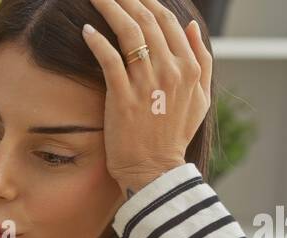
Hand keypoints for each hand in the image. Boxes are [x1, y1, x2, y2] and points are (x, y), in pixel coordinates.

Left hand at [82, 0, 211, 194]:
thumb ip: (201, 60)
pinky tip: (86, 30)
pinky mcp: (123, 97)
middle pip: (146, 21)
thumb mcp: (200, 98)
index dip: (147, 2)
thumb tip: (191, 26)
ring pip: (128, 33)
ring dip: (110, 9)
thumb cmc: (173, 136)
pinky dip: (97, 41)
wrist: (154, 171)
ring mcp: (146, 83)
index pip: (167, 21)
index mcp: (189, 67)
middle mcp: (170, 70)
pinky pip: (109, 59)